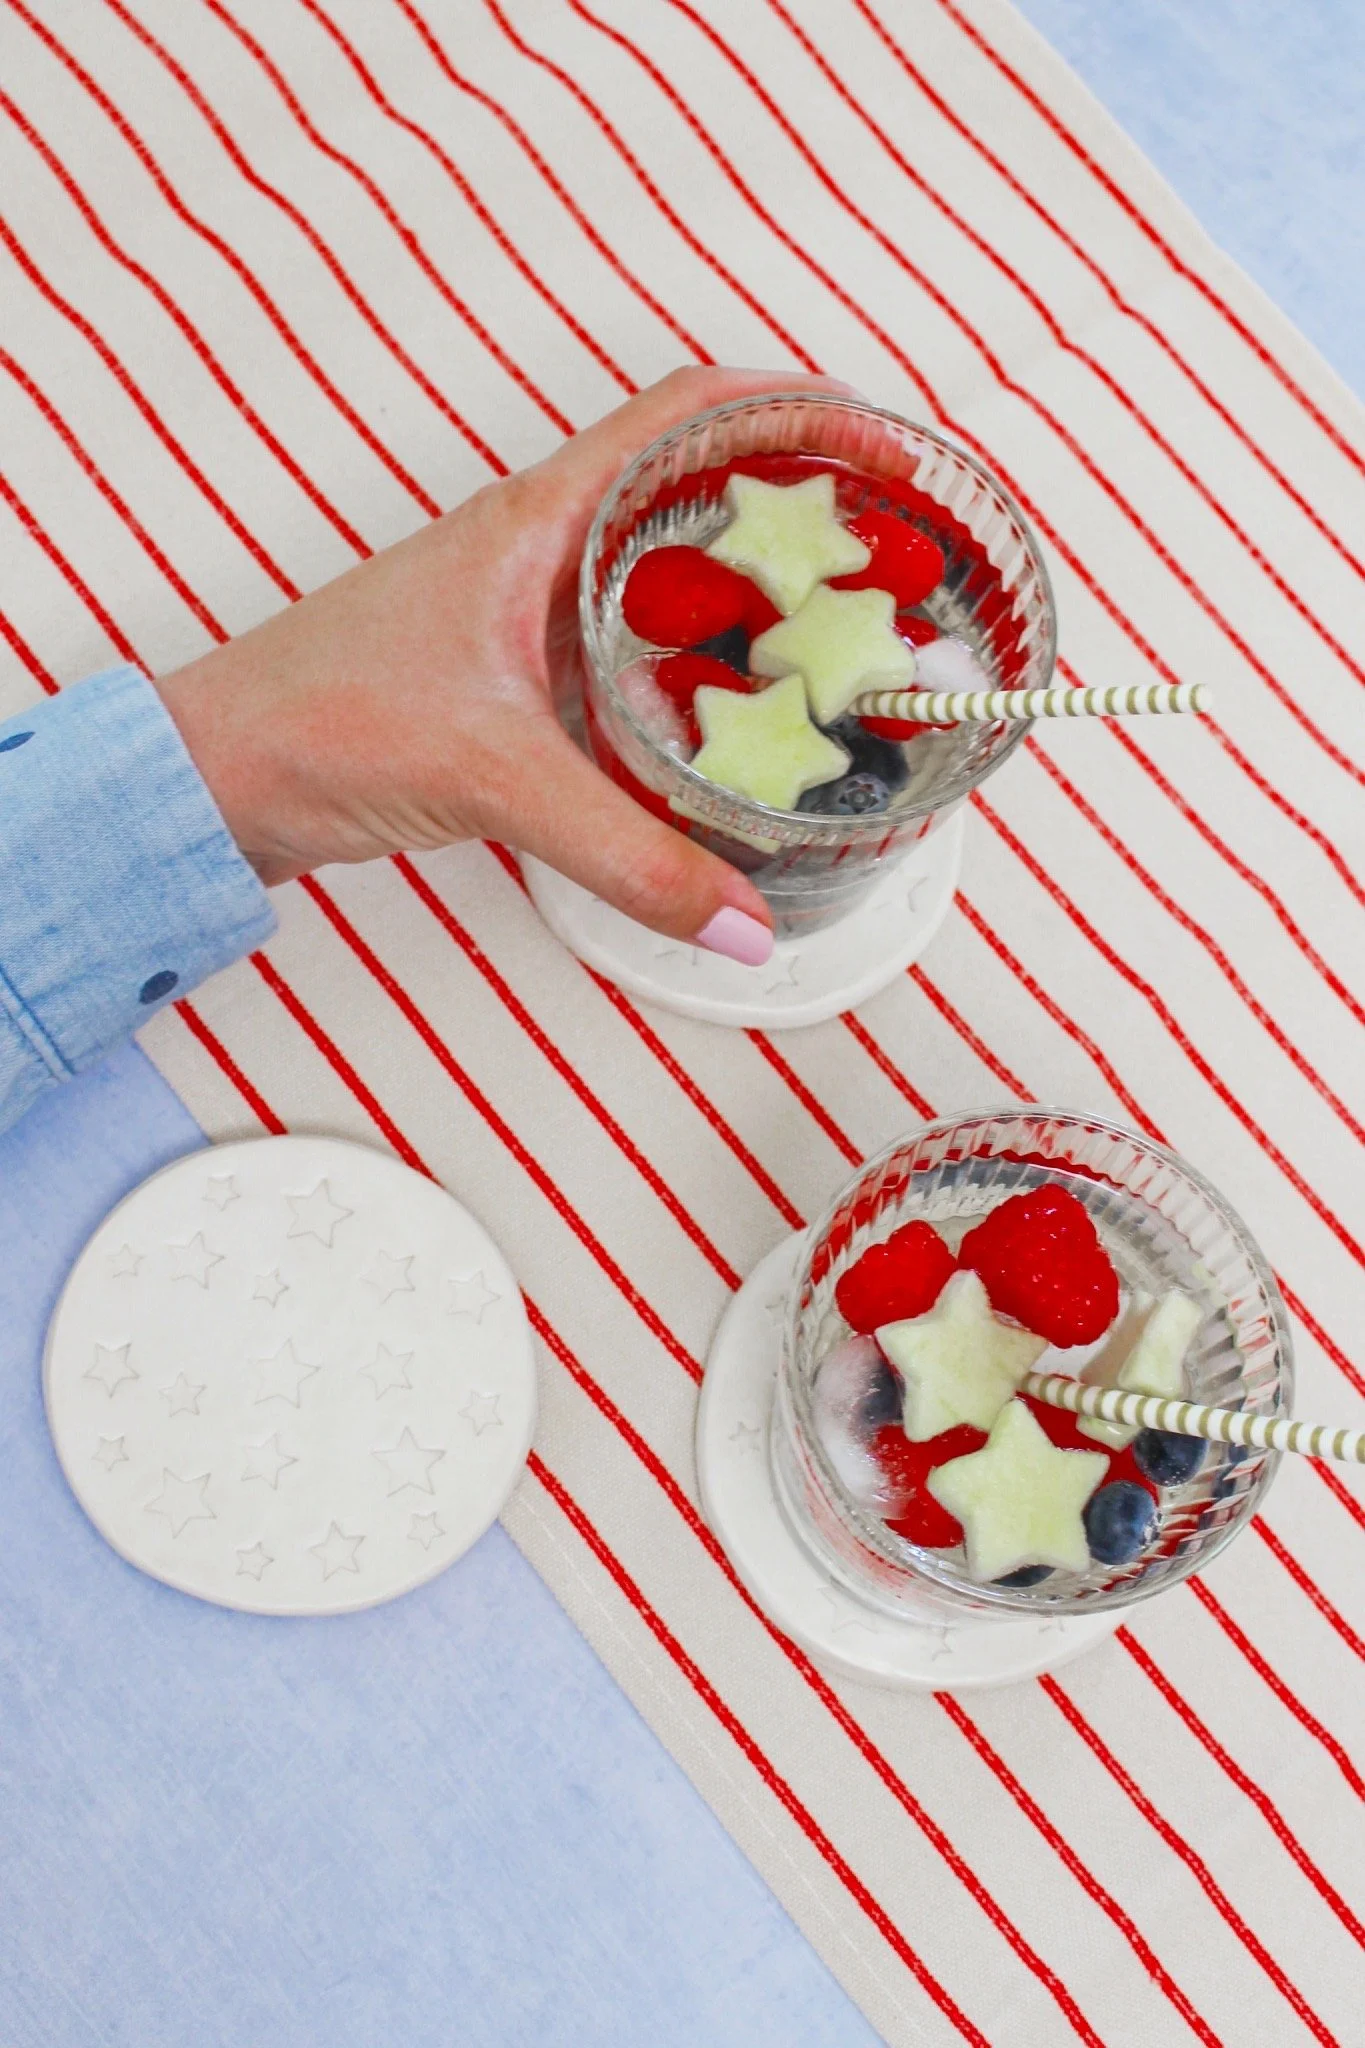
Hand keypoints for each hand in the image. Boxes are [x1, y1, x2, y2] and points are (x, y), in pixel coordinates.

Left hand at [157, 366, 851, 962]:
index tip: (885, 446)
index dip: (796, 407)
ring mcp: (532, 610)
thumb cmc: (322, 723)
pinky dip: (703, 667)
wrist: (224, 775)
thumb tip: (745, 917)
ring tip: (846, 635)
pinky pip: (637, 650)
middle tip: (893, 559)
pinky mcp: (518, 676)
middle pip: (698, 486)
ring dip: (754, 589)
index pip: (689, 412)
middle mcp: (544, 547)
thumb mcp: (493, 778)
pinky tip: (743, 720)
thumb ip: (626, 853)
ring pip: (669, 572)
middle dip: (802, 506)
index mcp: (542, 519)